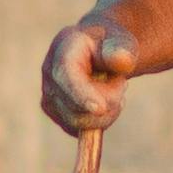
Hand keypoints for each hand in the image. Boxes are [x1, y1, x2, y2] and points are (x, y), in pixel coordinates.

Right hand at [41, 18, 137, 135]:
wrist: (102, 53)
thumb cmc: (113, 47)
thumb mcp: (122, 42)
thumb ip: (122, 51)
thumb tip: (123, 61)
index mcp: (64, 47)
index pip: (66, 74)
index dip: (81, 94)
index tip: (100, 109)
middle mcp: (49, 71)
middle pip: (75, 106)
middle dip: (108, 101)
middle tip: (122, 82)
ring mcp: (49, 93)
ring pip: (79, 122)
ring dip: (106, 111)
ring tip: (113, 88)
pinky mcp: (55, 112)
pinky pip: (80, 130)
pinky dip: (99, 121)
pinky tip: (104, 101)